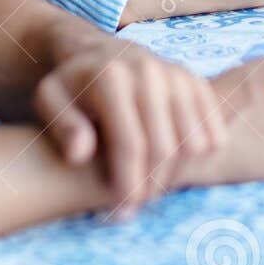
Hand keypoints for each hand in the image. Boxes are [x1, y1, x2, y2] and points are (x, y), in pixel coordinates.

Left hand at [32, 41, 227, 217]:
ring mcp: (177, 75)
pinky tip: (172, 168)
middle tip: (135, 206)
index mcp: (112, 77)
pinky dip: (198, 160)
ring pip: (193, 145)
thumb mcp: (49, 100)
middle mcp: (150, 71)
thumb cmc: (72, 87)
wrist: (100, 53)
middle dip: (151, 187)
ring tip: (150, 187)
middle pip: (164, 148)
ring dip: (175, 176)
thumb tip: (80, 155)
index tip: (120, 211)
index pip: (130, 144)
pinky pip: (213, 134)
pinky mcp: (196, 83)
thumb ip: (62, 126)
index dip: (128, 184)